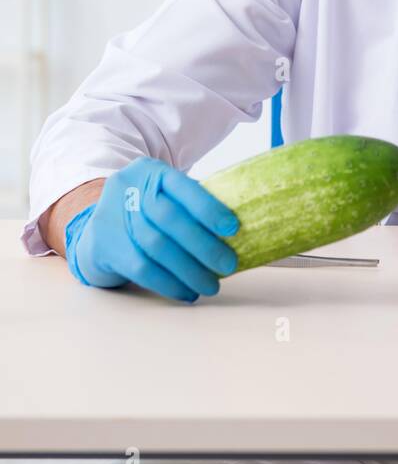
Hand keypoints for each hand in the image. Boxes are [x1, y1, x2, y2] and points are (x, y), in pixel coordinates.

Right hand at [65, 157, 239, 300]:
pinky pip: (142, 268)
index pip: (182, 186)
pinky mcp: (104, 247)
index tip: (232, 228)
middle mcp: (128, 188)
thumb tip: (235, 234)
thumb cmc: (146, 214)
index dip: (208, 208)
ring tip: (211, 285)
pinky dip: (169, 283)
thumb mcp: (163, 196)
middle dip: (203, 245)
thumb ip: (190, 206)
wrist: (95, 229)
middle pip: (169, 218)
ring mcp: (112, 217)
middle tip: (228, 265)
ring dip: (189, 270)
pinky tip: (187, 293)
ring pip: (156, 246)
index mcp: (150, 171)